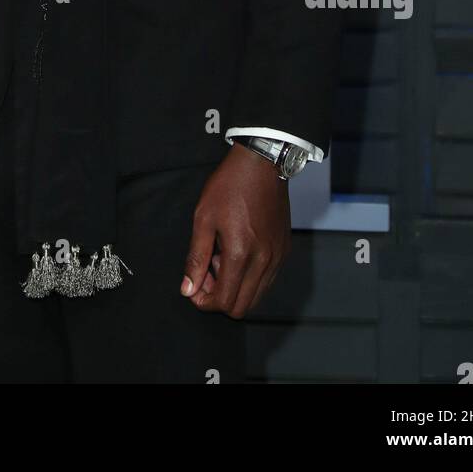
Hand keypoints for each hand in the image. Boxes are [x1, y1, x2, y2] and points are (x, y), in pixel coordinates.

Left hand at [181, 144, 290, 317]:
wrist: (261, 164)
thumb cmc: (230, 186)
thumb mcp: (203, 218)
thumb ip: (196, 258)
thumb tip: (188, 289)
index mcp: (240, 253)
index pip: (225, 301)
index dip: (205, 302)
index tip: (194, 288)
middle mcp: (264, 261)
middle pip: (242, 307)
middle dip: (220, 298)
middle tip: (206, 275)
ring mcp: (277, 257)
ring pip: (256, 296)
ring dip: (236, 288)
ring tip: (221, 260)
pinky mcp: (284, 250)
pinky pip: (267, 280)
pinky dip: (251, 278)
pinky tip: (238, 253)